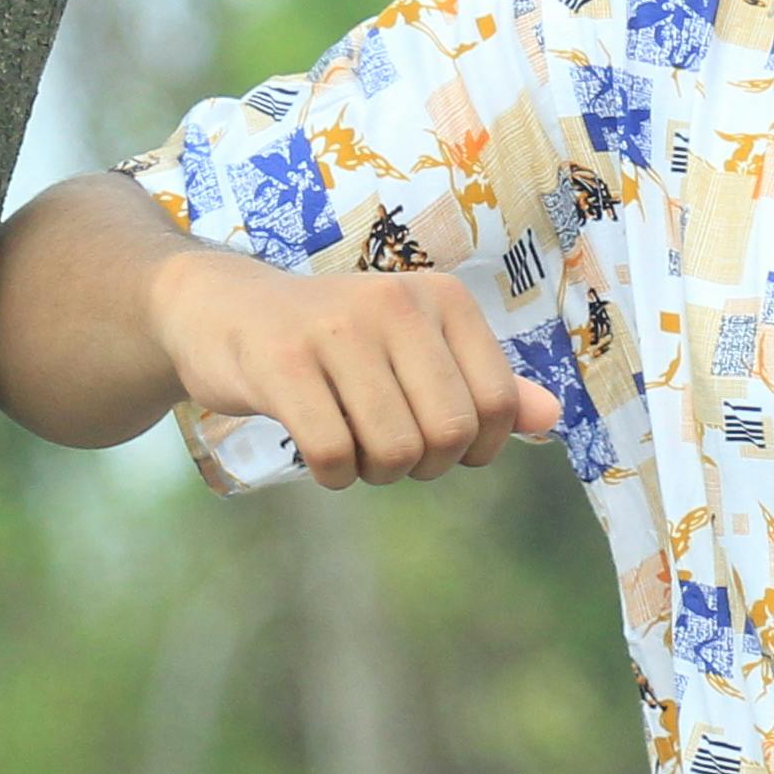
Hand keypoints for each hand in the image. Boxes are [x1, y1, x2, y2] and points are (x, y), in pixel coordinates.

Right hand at [147, 240, 559, 488]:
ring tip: (351, 446)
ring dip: (374, 472)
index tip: (441, 446)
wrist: (223, 308)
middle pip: (450, 434)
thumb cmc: (332, 339)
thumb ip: (481, 382)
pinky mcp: (282, 363)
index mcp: (440, 299)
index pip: (497, 404)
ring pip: (394, 449)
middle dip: (422, 466)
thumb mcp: (413, 346)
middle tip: (388, 451)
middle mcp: (395, 305)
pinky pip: (333, 453)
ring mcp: (336, 332)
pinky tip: (318, 453)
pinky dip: (332, 473)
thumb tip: (551, 419)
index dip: (478, 450)